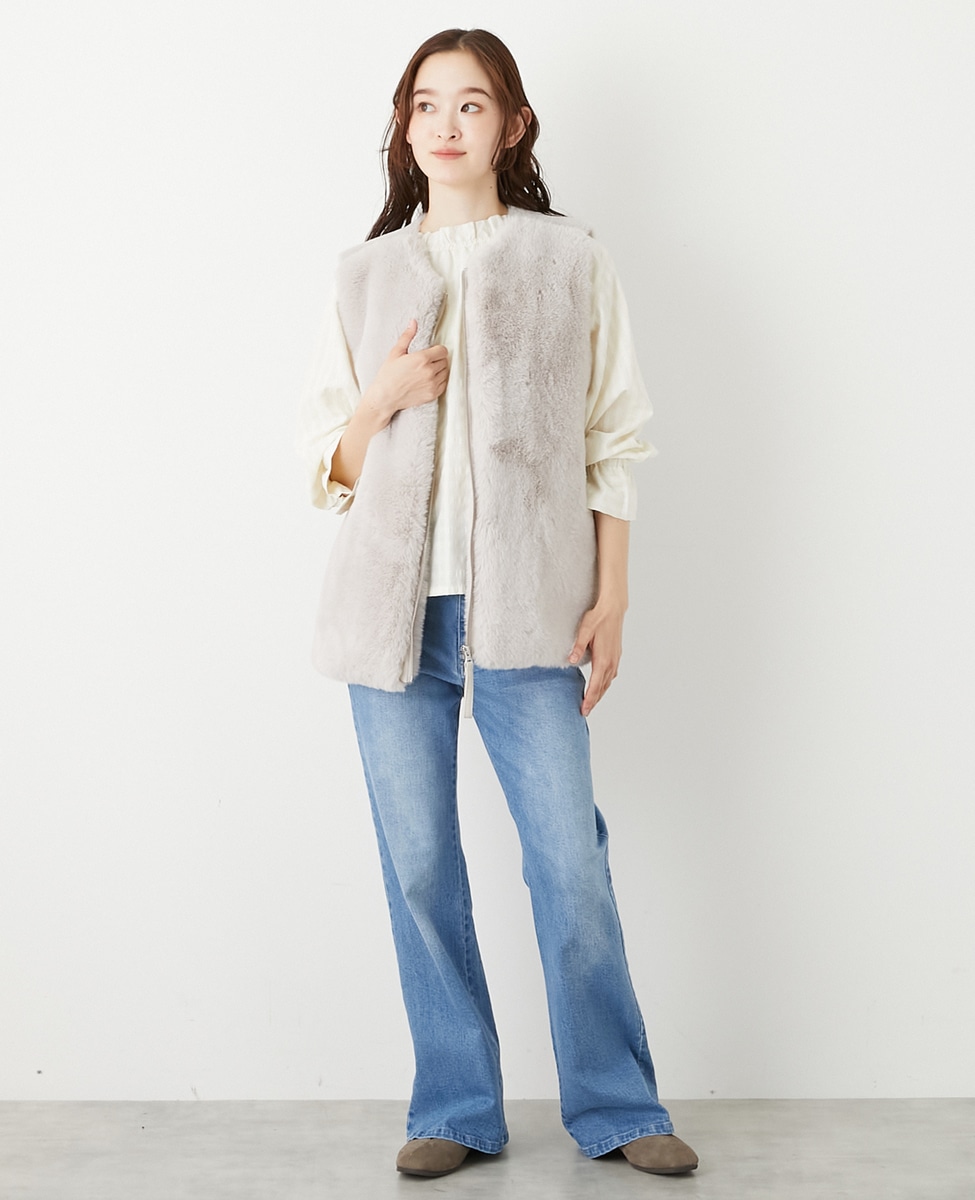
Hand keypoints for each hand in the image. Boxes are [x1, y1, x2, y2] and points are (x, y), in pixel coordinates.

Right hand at [364, 319, 448, 423]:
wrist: (385, 397)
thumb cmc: (388, 375)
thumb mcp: (396, 353)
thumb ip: (407, 337)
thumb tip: (413, 322)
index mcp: (422, 358)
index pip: (442, 350)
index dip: (437, 350)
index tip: (431, 353)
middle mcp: (429, 371)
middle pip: (445, 361)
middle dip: (438, 360)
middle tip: (427, 362)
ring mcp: (432, 384)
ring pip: (446, 372)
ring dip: (440, 370)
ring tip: (428, 371)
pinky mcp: (433, 394)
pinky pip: (444, 384)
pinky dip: (439, 381)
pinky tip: (429, 380)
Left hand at [568, 601, 624, 716]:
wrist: (614, 608)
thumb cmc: (598, 618)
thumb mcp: (585, 630)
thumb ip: (578, 646)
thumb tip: (570, 659)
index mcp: (603, 659)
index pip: (595, 685)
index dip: (590, 699)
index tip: (584, 709)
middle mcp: (611, 662)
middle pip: (603, 688)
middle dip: (594, 701)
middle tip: (585, 712)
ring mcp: (615, 659)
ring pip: (608, 682)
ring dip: (601, 693)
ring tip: (592, 702)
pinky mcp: (616, 655)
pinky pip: (611, 675)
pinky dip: (605, 684)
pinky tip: (602, 685)